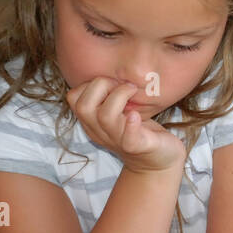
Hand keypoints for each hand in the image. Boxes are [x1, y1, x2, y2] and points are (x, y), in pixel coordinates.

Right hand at [68, 77, 185, 173]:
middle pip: (83, 106)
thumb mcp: (119, 112)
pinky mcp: (139, 147)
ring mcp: (119, 141)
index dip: (88, 84)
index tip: (110, 83)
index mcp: (93, 123)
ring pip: (104, 116)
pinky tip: (135, 116)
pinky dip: (131, 125)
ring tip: (134, 92)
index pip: (74, 98)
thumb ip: (109, 96)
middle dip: (101, 85)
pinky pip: (129, 138)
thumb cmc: (140, 131)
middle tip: (123, 85)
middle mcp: (101, 132)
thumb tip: (110, 69)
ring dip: (120, 96)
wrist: (159, 163)